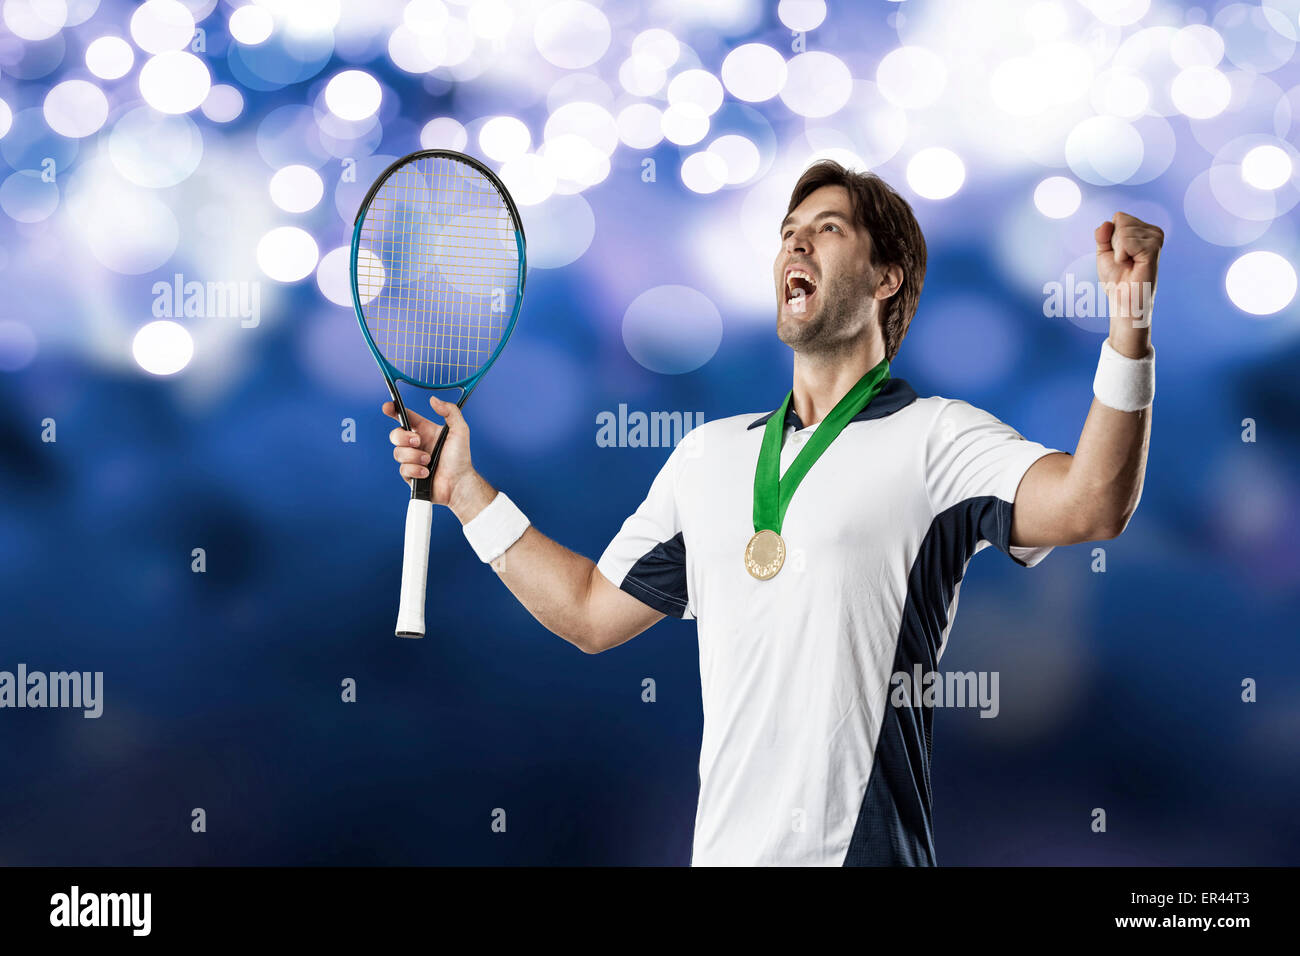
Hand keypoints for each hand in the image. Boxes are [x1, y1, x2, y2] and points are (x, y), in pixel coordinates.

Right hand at [384, 396, 477, 508]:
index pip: (405, 417)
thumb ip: (450, 412)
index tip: (387, 407)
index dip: (393, 410)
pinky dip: (415, 470)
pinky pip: (403, 469)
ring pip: (398, 453)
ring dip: (414, 456)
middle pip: (395, 435)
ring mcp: (412, 459)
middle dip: (403, 437)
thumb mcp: (460, 430)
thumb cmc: (460, 458)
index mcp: (425, 431)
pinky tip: (426, 472)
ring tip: (428, 461)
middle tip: (418, 442)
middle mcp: (416, 444)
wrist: (459, 483)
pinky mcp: (410, 475)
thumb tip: (433, 400)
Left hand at [1095, 211, 1163, 342]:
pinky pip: (1126, 241)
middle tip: (1124, 260)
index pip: (1119, 217)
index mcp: (1144, 230)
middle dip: (1114, 243)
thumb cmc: (1115, 278)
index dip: (1110, 237)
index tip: (1119, 254)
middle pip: (1121, 220)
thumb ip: (1103, 234)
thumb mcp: (1104, 251)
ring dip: (1118, 251)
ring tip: (1128, 263)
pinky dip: (1121, 254)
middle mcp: (1153, 232)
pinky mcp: (1154, 247)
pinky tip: (1132, 264)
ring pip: (1123, 230)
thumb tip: (1107, 222)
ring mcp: (1156, 238)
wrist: (1123, 298)